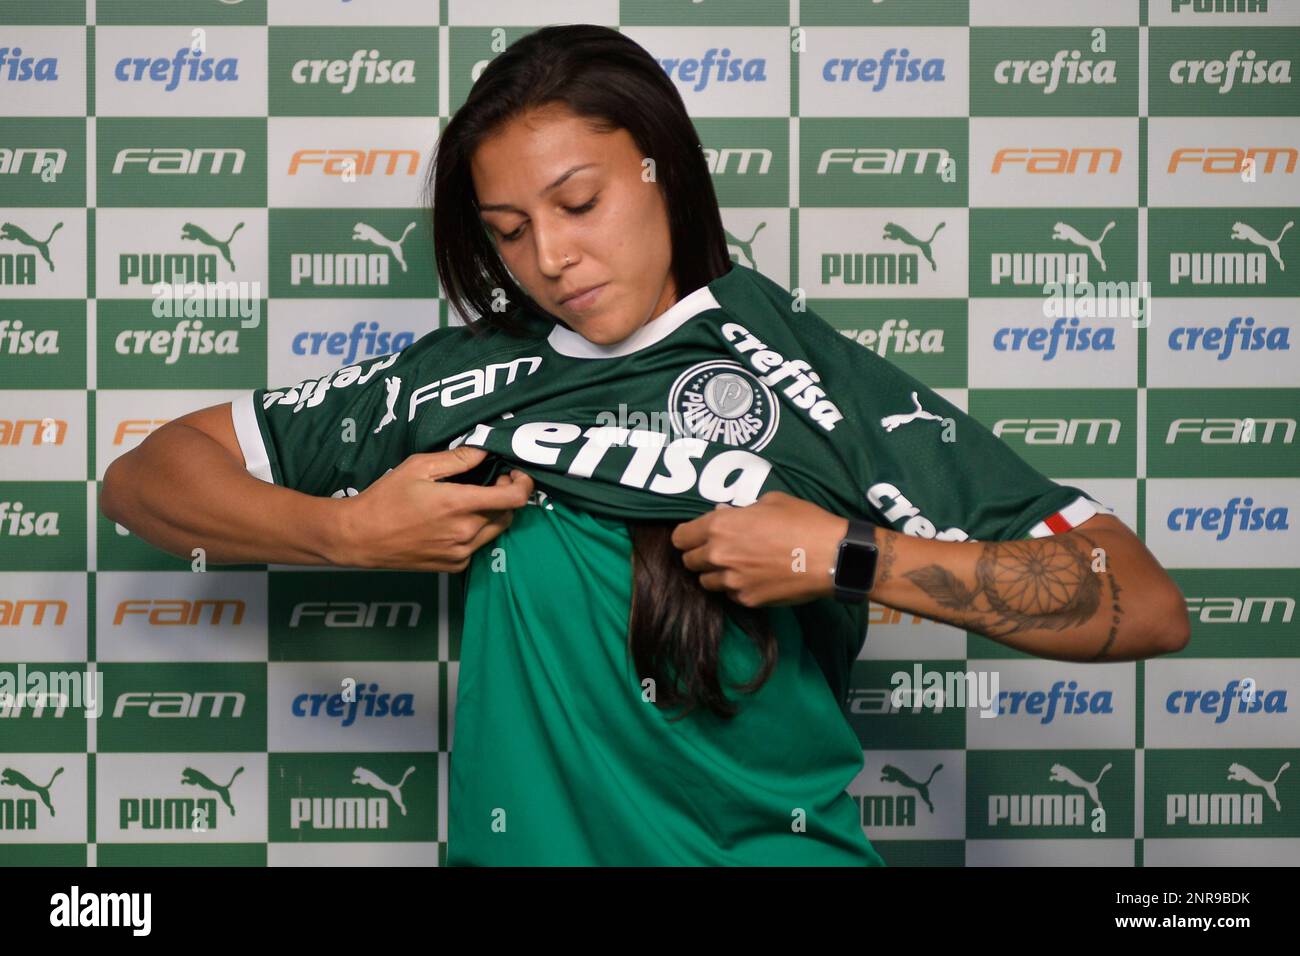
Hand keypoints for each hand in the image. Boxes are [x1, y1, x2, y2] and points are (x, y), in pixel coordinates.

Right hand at [334, 447, 533, 570]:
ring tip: (473, 499)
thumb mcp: (418, 467)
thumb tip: (486, 450)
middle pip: (508, 513)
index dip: (523, 484)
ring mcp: (461, 552)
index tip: (515, 473)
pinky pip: (480, 545)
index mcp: (458, 505)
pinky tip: (457, 520)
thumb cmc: (386, 497)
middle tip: (490, 481)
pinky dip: (478, 530)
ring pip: (496, 530)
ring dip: (494, 513)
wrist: (361, 538)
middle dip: (506, 495)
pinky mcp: (454, 565)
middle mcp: (465, 533)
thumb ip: (457, 459)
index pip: (514, 499)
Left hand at [670, 491, 849, 606]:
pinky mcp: (748, 600)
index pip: (680, 537)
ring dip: (716, 574)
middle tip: (718, 551)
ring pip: (706, 582)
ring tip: (736, 567)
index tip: (694, 537)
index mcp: (720, 526)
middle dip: (698, 556)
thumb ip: (740, 511)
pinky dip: (736, 589)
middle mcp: (719, 555)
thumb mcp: (770, 502)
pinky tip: (754, 579)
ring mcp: (733, 581)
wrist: (832, 556)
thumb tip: (724, 515)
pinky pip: (731, 596)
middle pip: (689, 562)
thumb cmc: (804, 521)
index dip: (686, 537)